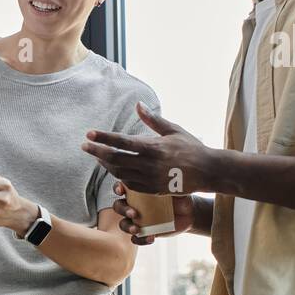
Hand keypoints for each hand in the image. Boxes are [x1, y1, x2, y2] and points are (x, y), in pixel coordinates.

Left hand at [81, 102, 216, 194]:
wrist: (209, 171)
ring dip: (106, 165)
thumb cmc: (191, 147)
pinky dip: (119, 177)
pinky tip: (114, 169)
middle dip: (97, 152)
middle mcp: (150, 164)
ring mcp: (151, 179)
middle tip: (85, 146)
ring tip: (98, 156)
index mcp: (154, 147)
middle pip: (115, 159)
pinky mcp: (153, 190)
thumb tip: (138, 105)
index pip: (122, 142)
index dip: (103, 138)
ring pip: (120, 173)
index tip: (89, 134)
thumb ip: (153, 119)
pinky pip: (130, 185)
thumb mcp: (173, 130)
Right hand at [111, 182, 195, 245]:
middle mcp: (134, 205)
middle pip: (119, 207)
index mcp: (137, 191)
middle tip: (133, 213)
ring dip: (127, 227)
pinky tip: (150, 238)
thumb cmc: (180, 196)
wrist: (188, 214)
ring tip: (137, 230)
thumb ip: (168, 183)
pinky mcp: (144, 233)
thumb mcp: (175, 187)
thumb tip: (166, 179)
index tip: (121, 191)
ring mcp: (138, 220)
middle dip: (123, 210)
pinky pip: (137, 238)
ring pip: (124, 224)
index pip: (121, 188)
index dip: (117, 188)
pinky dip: (140, 240)